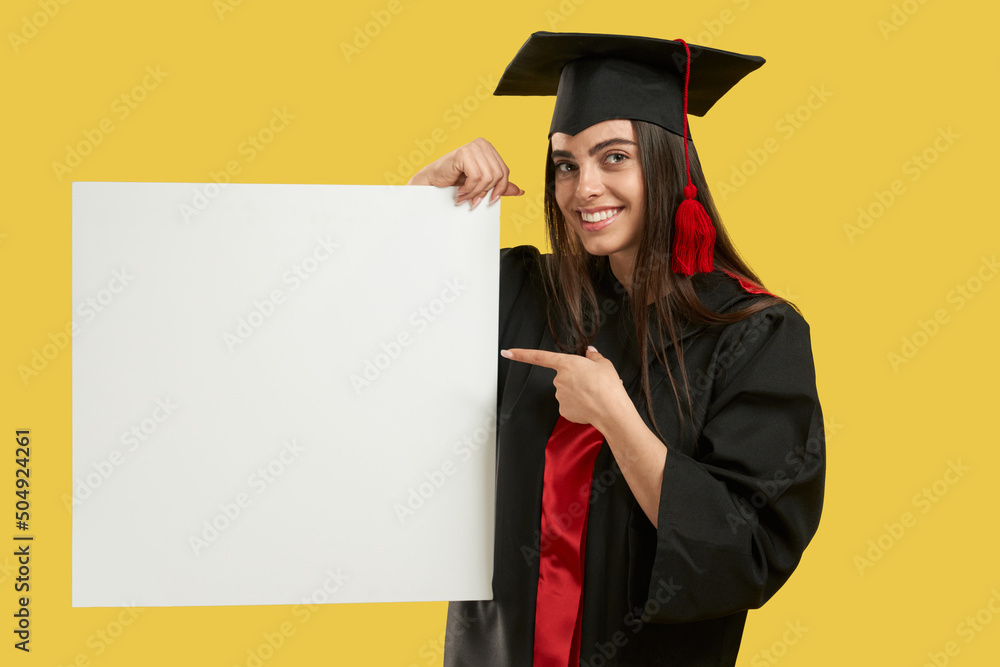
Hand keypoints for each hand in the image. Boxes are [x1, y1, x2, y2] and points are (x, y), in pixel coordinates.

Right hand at [406, 137, 523, 208]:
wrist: (433, 181)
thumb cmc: (455, 180)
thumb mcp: (482, 184)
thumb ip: (500, 186)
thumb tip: (520, 191)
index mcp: (489, 149)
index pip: (505, 172)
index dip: (499, 189)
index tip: (491, 199)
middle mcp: (482, 144)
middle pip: (497, 175)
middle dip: (485, 191)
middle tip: (473, 199)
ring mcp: (473, 147)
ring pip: (487, 178)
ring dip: (474, 192)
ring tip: (464, 195)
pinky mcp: (464, 153)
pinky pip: (476, 177)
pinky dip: (468, 189)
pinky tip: (460, 191)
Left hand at [500, 345, 632, 431]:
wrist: (610, 410)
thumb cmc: (608, 386)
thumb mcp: (604, 364)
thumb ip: (593, 357)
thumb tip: (590, 352)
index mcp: (566, 364)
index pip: (539, 357)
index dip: (521, 354)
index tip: (507, 352)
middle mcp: (559, 379)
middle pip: (563, 377)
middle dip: (575, 379)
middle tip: (592, 383)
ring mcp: (559, 396)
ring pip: (567, 392)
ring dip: (578, 392)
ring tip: (594, 395)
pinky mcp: (564, 410)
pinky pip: (570, 405)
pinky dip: (579, 405)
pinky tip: (589, 405)